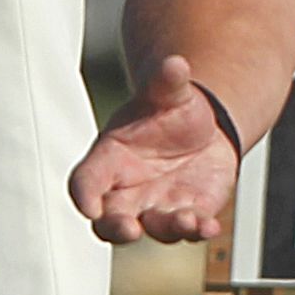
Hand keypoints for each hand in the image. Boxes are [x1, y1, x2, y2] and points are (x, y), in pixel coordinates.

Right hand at [68, 56, 240, 244]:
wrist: (202, 129)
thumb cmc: (169, 111)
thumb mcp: (168, 92)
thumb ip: (167, 81)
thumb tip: (175, 63)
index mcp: (110, 160)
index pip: (86, 181)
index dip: (84, 195)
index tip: (89, 206)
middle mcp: (127, 192)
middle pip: (109, 221)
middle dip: (117, 228)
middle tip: (129, 229)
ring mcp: (157, 207)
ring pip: (153, 228)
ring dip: (167, 228)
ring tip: (188, 221)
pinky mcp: (188, 214)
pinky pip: (190, 230)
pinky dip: (199, 231)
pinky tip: (210, 227)